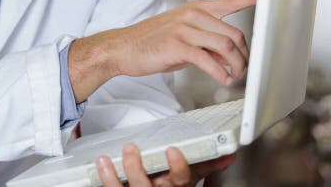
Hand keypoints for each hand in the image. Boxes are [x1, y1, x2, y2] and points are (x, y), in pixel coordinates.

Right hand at [69, 0, 255, 101]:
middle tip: (243, 69)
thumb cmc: (153, 42)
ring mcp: (183, 28)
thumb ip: (209, 43)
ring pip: (225, 45)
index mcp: (195, 9)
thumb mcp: (184, 37)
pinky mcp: (176, 45)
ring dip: (236, 65)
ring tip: (234, 76)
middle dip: (245, 55)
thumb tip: (232, 58)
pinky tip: (222, 79)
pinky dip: (220, 73)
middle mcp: (191, 14)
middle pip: (234, 33)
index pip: (229, 0)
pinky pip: (208, 60)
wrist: (122, 48)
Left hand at [95, 144, 236, 186]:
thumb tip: (228, 155)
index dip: (178, 167)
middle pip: (150, 186)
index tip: (172, 150)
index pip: (181, 180)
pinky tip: (102, 162)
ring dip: (117, 173)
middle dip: (138, 169)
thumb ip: (206, 166)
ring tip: (109, 154)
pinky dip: (106, 177)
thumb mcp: (190, 179)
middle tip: (131, 148)